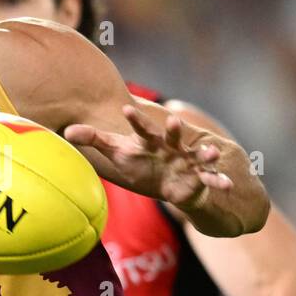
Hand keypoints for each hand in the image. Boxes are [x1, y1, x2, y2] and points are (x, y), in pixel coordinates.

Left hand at [64, 105, 232, 206]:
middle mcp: (170, 147)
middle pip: (171, 136)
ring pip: (196, 156)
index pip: (139, 128)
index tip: (126, 109)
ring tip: (214, 153)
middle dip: (173, 129)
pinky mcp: (197, 177)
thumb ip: (94, 140)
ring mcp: (186, 160)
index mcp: (150, 140)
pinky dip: (219, 181)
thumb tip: (67, 130)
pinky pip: (209, 179)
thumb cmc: (139, 163)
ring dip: (205, 154)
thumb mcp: (117, 153)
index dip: (133, 119)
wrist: (165, 179)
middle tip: (172, 119)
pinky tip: (228, 185)